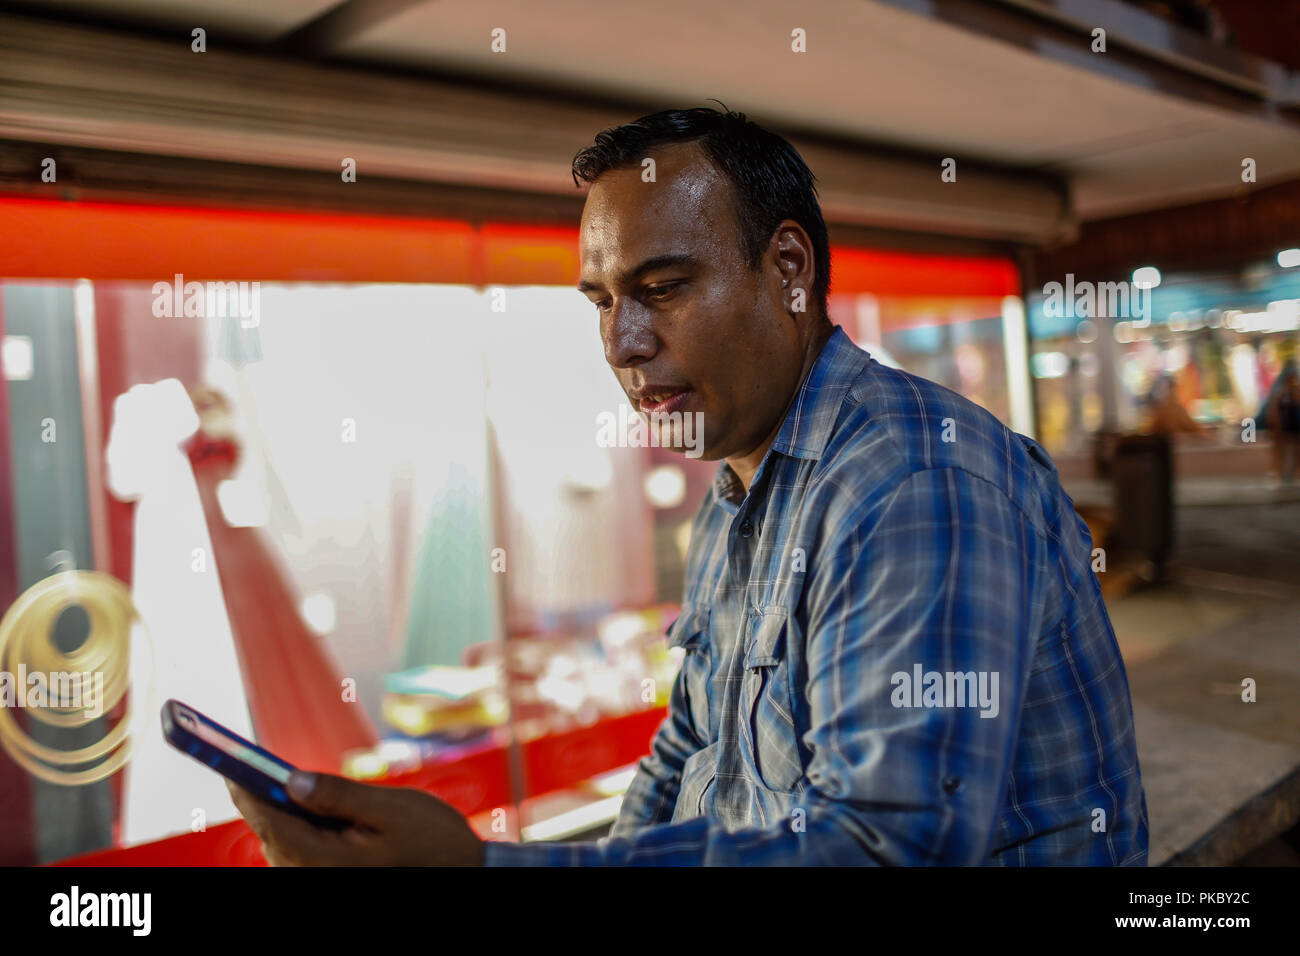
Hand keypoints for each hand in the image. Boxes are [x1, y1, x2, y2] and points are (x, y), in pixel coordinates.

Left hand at [226, 772, 484, 866]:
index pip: (271, 821)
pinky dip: (296, 829)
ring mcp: (323, 880)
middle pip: (272, 835)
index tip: (230, 763)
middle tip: (246, 765)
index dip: (247, 789)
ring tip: (276, 782)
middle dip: (259, 799)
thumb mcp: (391, 809)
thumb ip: (339, 795)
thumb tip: (293, 780)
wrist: (465, 875)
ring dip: (279, 814)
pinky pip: (300, 854)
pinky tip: (305, 808)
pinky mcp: (333, 878)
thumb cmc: (434, 844)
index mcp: (324, 862)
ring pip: (284, 845)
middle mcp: (314, 877)